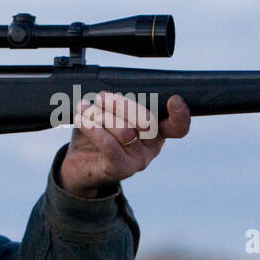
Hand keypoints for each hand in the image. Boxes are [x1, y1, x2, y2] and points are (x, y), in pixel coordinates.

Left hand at [58, 92, 190, 198]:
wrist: (78, 165)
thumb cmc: (97, 134)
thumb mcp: (110, 113)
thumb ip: (119, 103)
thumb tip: (112, 91)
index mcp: (156, 130)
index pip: (177, 126)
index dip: (180, 115)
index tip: (173, 99)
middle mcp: (152, 147)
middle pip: (147, 121)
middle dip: (122, 104)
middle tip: (101, 97)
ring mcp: (138, 160)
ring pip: (125, 131)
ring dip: (101, 115)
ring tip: (84, 108)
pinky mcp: (120, 169)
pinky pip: (109, 145)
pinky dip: (93, 128)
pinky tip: (82, 119)